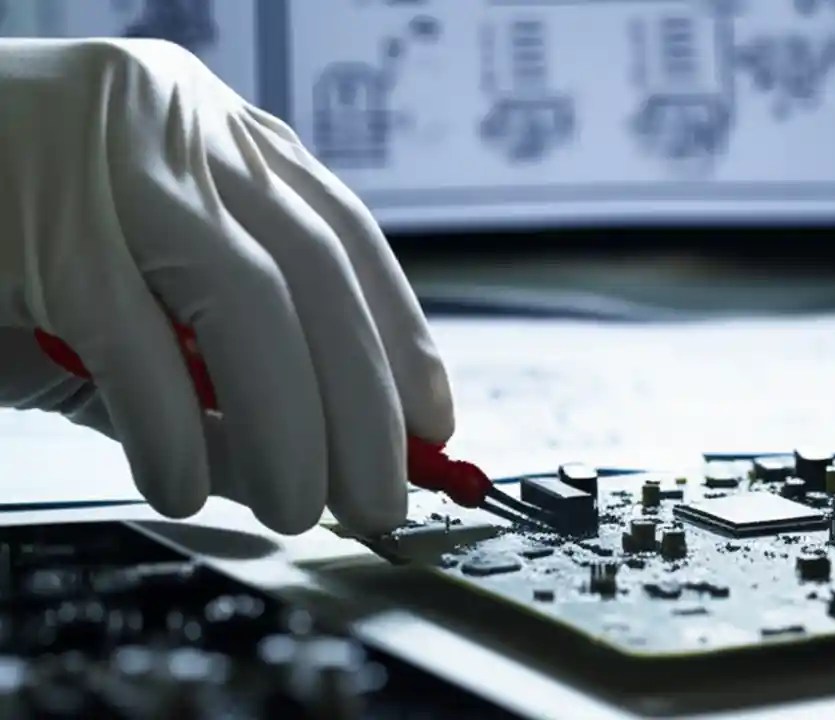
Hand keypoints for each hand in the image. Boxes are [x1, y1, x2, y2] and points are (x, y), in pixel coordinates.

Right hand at [0, 39, 453, 534]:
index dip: (401, 335)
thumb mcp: (129, 302)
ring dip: (293, 422)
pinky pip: (137, 340)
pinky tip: (184, 485)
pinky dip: (172, 427)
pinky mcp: (41, 220)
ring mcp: (110, 161)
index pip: (344, 236)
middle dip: (366, 403)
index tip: (433, 421)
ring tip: (301, 506)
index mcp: (213, 136)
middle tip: (381, 497)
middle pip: (318, 273)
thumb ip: (213, 374)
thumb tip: (310, 461)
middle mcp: (181, 126)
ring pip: (251, 299)